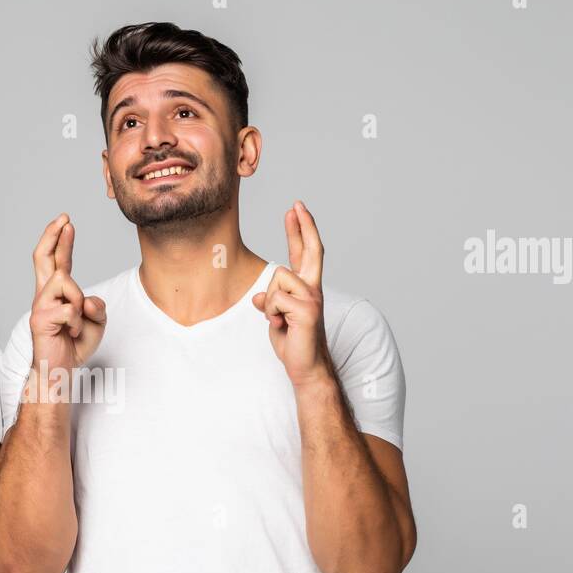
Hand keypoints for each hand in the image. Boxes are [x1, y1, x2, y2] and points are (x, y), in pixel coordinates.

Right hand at [29, 214, 105, 375]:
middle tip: (64, 218)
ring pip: (64, 280)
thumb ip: (96, 306)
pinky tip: (71, 334)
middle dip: (52, 235)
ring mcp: (39, 305)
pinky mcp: (38, 319)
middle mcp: (44, 294)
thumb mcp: (96, 323)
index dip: (62, 240)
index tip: (67, 221)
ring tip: (76, 323)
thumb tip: (85, 298)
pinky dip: (77, 323)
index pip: (58, 261)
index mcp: (57, 293)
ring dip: (78, 300)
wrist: (59, 371)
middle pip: (43, 256)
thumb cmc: (74, 346)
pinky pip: (69, 309)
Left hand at [252, 201, 334, 388]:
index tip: (296, 211)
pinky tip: (281, 326)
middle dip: (303, 226)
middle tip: (297, 205)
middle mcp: (313, 289)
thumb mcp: (275, 316)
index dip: (300, 232)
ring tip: (279, 321)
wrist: (305, 366)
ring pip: (277, 280)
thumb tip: (260, 296)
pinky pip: (275, 299)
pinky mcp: (307, 310)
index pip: (304, 254)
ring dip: (270, 303)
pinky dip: (272, 314)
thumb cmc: (292, 341)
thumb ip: (270, 300)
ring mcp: (312, 298)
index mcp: (306, 288)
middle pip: (310, 250)